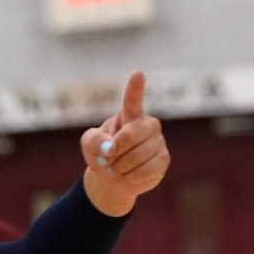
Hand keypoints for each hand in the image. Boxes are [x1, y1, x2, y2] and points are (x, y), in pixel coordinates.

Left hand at [80, 73, 169, 215]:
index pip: (133, 98)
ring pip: (138, 156)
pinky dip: (130, 176)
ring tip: (117, 167)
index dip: (135, 87)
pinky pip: (146, 169)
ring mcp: (158, 140)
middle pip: (131, 135)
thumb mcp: (89, 145)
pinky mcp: (164, 158)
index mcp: (129, 114)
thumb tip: (110, 146)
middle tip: (107, 159)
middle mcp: (147, 123)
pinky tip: (129, 174)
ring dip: (120, 167)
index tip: (137, 74)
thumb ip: (93, 140)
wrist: (113, 179)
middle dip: (114, 152)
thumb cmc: (102, 155)